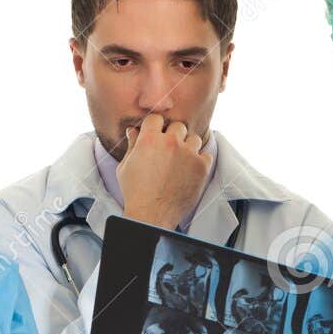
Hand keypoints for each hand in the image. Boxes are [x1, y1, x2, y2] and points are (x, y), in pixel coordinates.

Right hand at [118, 113, 213, 230]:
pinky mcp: (201, 167)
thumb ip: (132, 145)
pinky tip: (191, 170)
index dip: (157, 127)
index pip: (157, 118)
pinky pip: (206, 154)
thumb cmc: (136, 193)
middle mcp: (171, 142)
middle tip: (170, 151)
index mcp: (150, 139)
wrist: (151, 215)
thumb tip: (132, 131)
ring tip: (181, 161)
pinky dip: (200, 161)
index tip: (158, 135)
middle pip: (178, 126)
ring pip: (194, 139)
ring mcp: (188, 154)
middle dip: (174, 136)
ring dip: (188, 147)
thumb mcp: (126, 167)